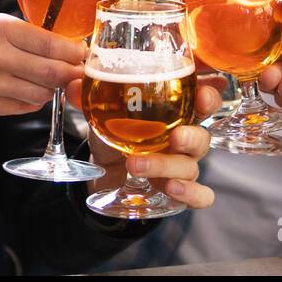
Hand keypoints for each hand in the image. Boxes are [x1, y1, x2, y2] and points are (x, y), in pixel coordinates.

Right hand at [0, 14, 85, 118]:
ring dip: (50, 88)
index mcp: (0, 30)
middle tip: (77, 71)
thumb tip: (67, 47)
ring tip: (45, 79)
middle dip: (71, 74)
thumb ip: (27, 34)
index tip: (83, 53)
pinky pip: (24, 108)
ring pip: (41, 94)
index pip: (52, 44)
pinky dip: (32, 100)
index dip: (75, 52)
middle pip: (52, 73)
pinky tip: (25, 89)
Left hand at [65, 80, 221, 208]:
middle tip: (175, 136)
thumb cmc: (116, 133)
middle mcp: (184, 138)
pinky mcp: (179, 191)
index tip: (201, 94)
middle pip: (203, 136)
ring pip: (191, 166)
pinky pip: (199, 196)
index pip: (204, 100)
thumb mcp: (103, 113)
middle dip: (192, 136)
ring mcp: (183, 166)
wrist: (105, 170)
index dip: (209, 96)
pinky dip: (189, 193)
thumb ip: (90, 98)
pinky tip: (170, 188)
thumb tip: (72, 85)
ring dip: (166, 166)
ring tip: (136, 164)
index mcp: (176, 112)